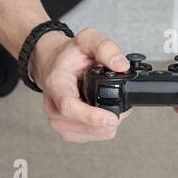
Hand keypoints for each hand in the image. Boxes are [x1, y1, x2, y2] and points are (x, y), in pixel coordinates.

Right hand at [33, 27, 133, 141]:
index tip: (111, 118)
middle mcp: (53, 107)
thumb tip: (121, 65)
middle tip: (123, 102)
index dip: (91, 117)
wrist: (53, 64)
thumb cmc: (69, 54)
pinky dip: (103, 128)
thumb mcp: (87, 39)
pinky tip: (103, 113)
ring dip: (107, 124)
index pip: (69, 107)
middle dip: (109, 118)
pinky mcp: (66, 130)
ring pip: (91, 134)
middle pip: (84, 126)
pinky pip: (91, 137)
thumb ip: (105, 48)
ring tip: (112, 104)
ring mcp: (58, 121)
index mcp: (56, 85)